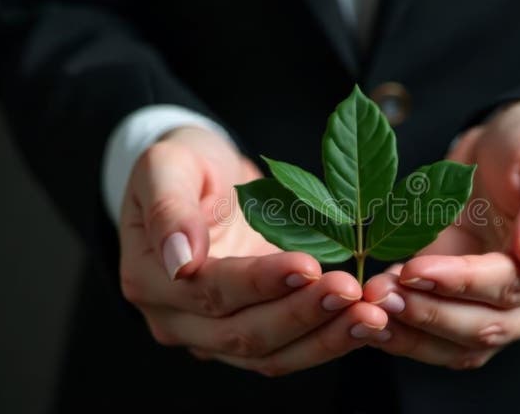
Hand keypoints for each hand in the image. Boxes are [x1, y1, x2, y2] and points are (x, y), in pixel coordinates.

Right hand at [118, 126, 388, 375]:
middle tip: (352, 290)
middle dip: (301, 314)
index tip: (308, 265)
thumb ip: (168, 209)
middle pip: (242, 333)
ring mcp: (212, 334)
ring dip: (323, 338)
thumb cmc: (186, 164)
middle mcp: (177, 318)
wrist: (205, 179)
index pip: (209, 290)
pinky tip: (364, 324)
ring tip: (370, 316)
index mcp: (150, 276)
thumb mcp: (167, 165)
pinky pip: (288, 351)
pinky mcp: (249, 334)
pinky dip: (327, 342)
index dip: (259, 282)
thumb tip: (180, 260)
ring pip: (269, 354)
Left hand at [363, 100, 519, 368]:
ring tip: (369, 308)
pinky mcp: (471, 310)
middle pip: (487, 327)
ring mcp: (509, 312)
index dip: (461, 283)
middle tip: (378, 294)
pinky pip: (442, 342)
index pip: (514, 287)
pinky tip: (374, 319)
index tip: (414, 270)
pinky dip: (407, 336)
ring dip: (412, 333)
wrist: (503, 149)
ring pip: (463, 347)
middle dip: (428, 313)